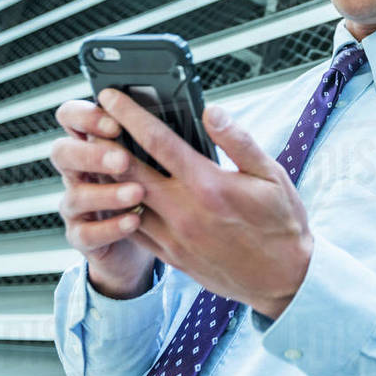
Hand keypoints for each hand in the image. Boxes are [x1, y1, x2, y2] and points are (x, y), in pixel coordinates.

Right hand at [50, 100, 155, 298]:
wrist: (154, 236)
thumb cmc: (159, 186)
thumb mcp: (163, 156)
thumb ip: (166, 135)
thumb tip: (203, 115)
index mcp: (94, 143)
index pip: (72, 117)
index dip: (86, 116)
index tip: (116, 123)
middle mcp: (79, 171)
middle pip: (62, 153)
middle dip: (91, 153)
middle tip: (123, 159)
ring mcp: (77, 205)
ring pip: (75, 195)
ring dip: (106, 193)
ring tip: (138, 192)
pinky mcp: (83, 236)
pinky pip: (87, 233)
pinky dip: (109, 227)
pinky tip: (134, 221)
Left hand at [98, 88, 311, 318]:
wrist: (284, 280)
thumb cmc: (282, 224)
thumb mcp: (272, 175)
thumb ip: (239, 141)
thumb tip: (211, 111)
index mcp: (208, 185)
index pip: (158, 141)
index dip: (129, 115)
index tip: (111, 96)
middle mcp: (185, 211)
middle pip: (129, 169)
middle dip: (105, 141)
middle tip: (92, 121)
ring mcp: (174, 237)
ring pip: (125, 201)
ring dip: (107, 175)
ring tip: (97, 152)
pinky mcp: (172, 256)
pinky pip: (133, 229)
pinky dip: (120, 208)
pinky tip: (117, 193)